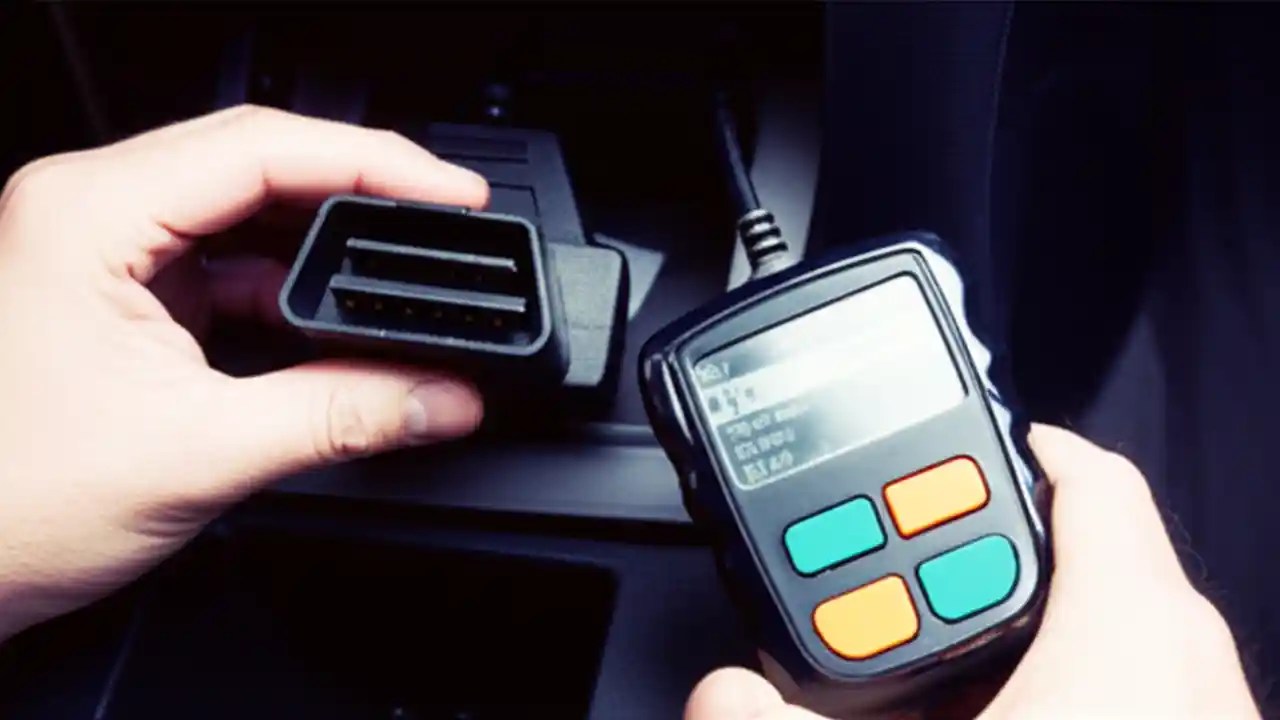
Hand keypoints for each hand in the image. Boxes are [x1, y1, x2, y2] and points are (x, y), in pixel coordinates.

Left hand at [0, 106, 488, 641]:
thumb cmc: (9, 503)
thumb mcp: (200, 452)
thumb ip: (340, 416)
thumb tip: (442, 394)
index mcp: (88, 217)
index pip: (262, 148)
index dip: (374, 163)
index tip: (451, 194)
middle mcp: (89, 212)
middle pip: (259, 159)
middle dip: (362, 188)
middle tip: (445, 218)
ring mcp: (105, 249)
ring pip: (246, 207)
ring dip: (327, 237)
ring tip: (402, 264)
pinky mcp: (123, 291)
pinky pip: (227, 258)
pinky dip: (290, 283)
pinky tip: (334, 316)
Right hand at [685, 425, 1260, 718]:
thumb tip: (723, 694)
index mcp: (1125, 650)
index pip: (1098, 492)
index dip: (1045, 453)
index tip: (1007, 444)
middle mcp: (1193, 687)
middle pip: (1123, 572)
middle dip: (1034, 560)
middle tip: (954, 571)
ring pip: (1152, 654)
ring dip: (1070, 639)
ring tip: (985, 669)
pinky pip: (1160, 710)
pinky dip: (1100, 702)